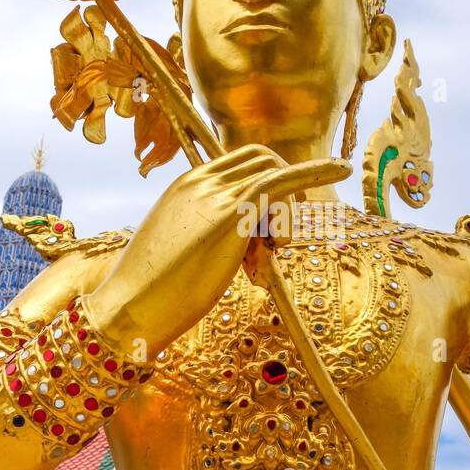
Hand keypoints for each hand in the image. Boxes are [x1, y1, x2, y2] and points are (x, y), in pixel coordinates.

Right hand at [86, 144, 349, 357]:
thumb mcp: (177, 251)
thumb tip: (224, 248)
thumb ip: (203, 236)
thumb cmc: (149, 292)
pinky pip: (284, 182)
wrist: (127, 309)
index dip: (266, 187)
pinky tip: (343, 169)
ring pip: (275, 175)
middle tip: (275, 240)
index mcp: (185, 184)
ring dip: (287, 210)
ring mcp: (217, 195)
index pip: (241, 163)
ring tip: (265, 257)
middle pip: (263, 160)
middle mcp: (201, 181)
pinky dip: (317, 171)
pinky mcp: (233, 216)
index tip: (265, 231)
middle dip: (282, 191)